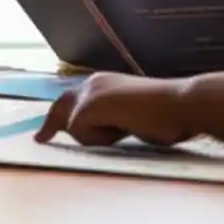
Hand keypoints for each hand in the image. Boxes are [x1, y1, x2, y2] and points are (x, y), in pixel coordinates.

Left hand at [34, 72, 192, 147]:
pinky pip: (80, 132)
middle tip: (39, 140)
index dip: (58, 116)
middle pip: (59, 106)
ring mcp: (91, 92)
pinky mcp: (90, 104)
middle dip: (50, 126)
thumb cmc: (169, 115)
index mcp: (104, 83)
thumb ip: (111, 120)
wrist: (184, 104)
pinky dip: (100, 138)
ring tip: (127, 129)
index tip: (46, 132)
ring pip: (73, 126)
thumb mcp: (133, 116)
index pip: (71, 99)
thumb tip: (92, 132)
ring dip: (96, 137)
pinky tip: (124, 129)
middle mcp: (93, 83)